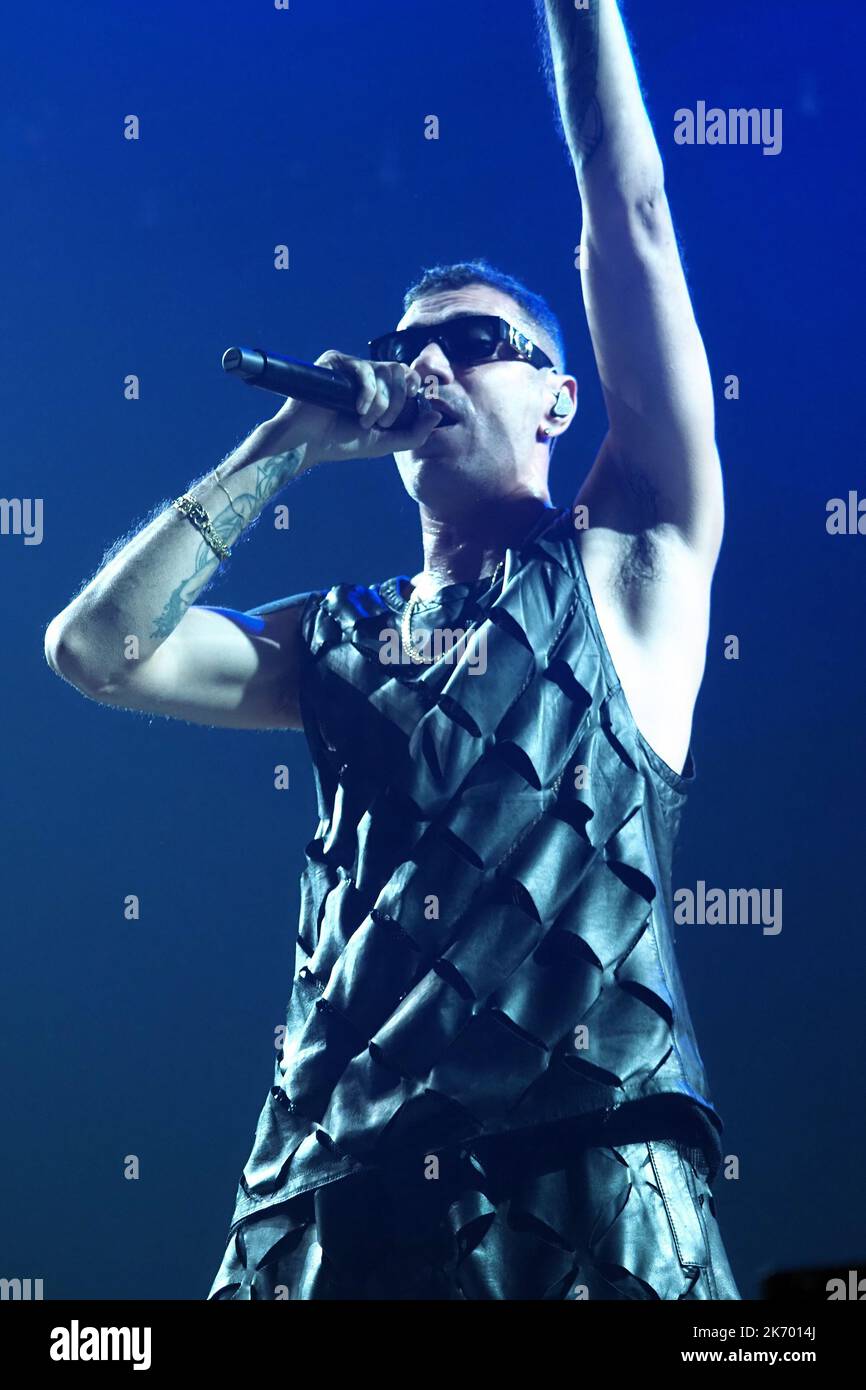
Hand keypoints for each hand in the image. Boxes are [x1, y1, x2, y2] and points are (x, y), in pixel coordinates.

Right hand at [264, 349, 442, 466]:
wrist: (309, 443)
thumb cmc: (343, 443)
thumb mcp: (386, 443)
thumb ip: (415, 433)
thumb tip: (437, 414)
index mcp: (382, 389)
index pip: (409, 376)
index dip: (414, 391)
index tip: (405, 414)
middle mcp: (369, 374)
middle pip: (402, 371)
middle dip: (398, 402)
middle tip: (382, 423)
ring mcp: (352, 367)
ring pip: (386, 371)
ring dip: (381, 402)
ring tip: (365, 420)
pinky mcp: (336, 362)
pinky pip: (364, 369)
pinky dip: (368, 393)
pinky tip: (358, 409)